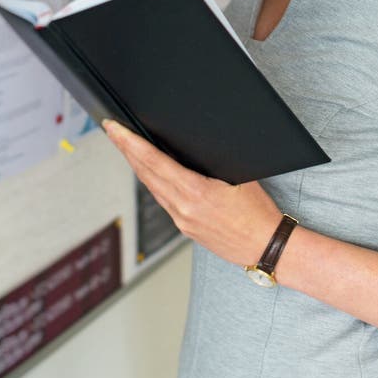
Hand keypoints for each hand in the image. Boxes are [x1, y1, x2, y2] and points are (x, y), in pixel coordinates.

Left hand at [102, 120, 281, 265]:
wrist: (266, 247)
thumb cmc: (258, 213)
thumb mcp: (241, 176)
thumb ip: (213, 162)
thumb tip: (194, 146)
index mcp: (195, 192)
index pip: (154, 161)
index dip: (131, 143)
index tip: (116, 130)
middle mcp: (183, 208)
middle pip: (145, 173)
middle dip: (126, 149)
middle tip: (112, 130)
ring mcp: (182, 220)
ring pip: (152, 187)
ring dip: (137, 165)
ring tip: (126, 147)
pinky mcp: (185, 228)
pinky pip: (163, 201)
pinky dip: (153, 182)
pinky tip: (150, 173)